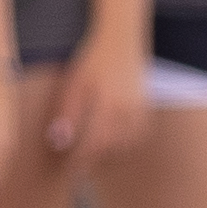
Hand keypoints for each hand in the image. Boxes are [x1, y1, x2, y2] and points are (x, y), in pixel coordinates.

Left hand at [49, 33, 147, 162]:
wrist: (122, 39)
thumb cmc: (93, 59)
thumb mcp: (74, 83)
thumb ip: (67, 113)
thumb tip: (60, 142)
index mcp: (107, 105)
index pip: (93, 145)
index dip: (80, 160)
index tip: (69, 168)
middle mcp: (127, 110)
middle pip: (110, 148)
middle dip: (93, 160)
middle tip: (79, 166)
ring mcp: (139, 109)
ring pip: (126, 145)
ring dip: (110, 154)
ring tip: (95, 154)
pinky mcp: (146, 107)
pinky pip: (139, 135)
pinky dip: (127, 144)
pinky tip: (114, 142)